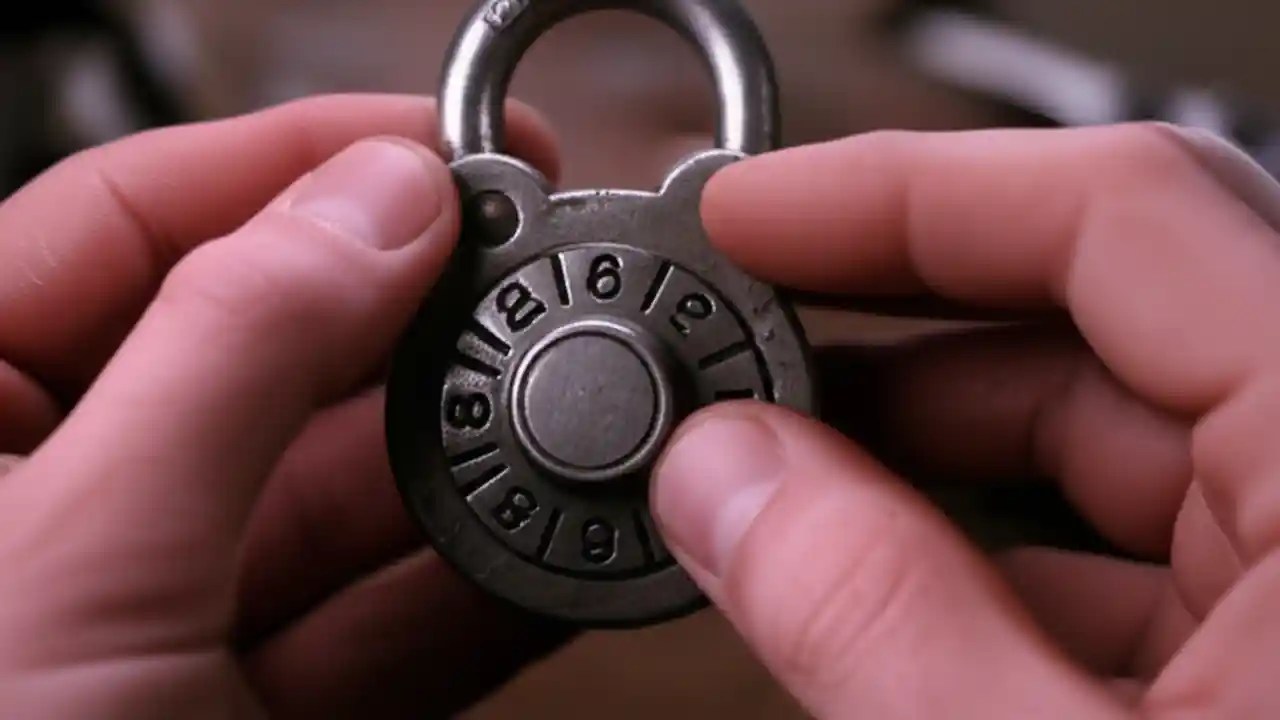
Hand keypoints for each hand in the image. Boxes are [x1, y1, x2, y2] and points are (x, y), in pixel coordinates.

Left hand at [0, 94, 567, 718]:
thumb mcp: (76, 562)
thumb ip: (231, 357)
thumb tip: (379, 200)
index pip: (126, 223)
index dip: (292, 162)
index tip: (444, 147)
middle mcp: (63, 513)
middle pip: (264, 358)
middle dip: (413, 321)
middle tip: (539, 279)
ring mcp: (164, 624)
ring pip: (342, 502)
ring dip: (471, 460)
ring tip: (572, 410)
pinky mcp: (259, 712)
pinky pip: (385, 627)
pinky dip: (478, 591)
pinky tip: (550, 546)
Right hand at [651, 124, 1279, 717]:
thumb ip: (883, 617)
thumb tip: (724, 479)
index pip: (1125, 211)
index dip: (903, 194)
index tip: (753, 217)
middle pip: (1105, 318)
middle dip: (893, 324)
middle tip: (743, 341)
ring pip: (1119, 437)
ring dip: (930, 444)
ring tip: (785, 470)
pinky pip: (1144, 549)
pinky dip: (998, 551)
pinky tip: (890, 583)